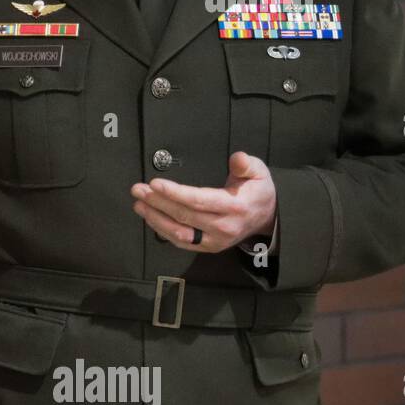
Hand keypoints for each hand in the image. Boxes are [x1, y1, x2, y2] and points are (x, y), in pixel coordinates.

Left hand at [130, 151, 276, 253]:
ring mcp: (214, 240)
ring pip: (178, 233)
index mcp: (234, 207)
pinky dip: (162, 231)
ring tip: (138, 204)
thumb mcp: (259, 172)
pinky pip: (181, 242)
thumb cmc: (257, 191)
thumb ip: (246, 164)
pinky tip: (150, 218)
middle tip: (138, 190)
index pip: (199, 201)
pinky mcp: (207, 247)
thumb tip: (237, 157)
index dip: (175, 193)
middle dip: (157, 202)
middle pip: (184, 215)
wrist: (266, 218)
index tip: (155, 184)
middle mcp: (223, 227)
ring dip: (155, 218)